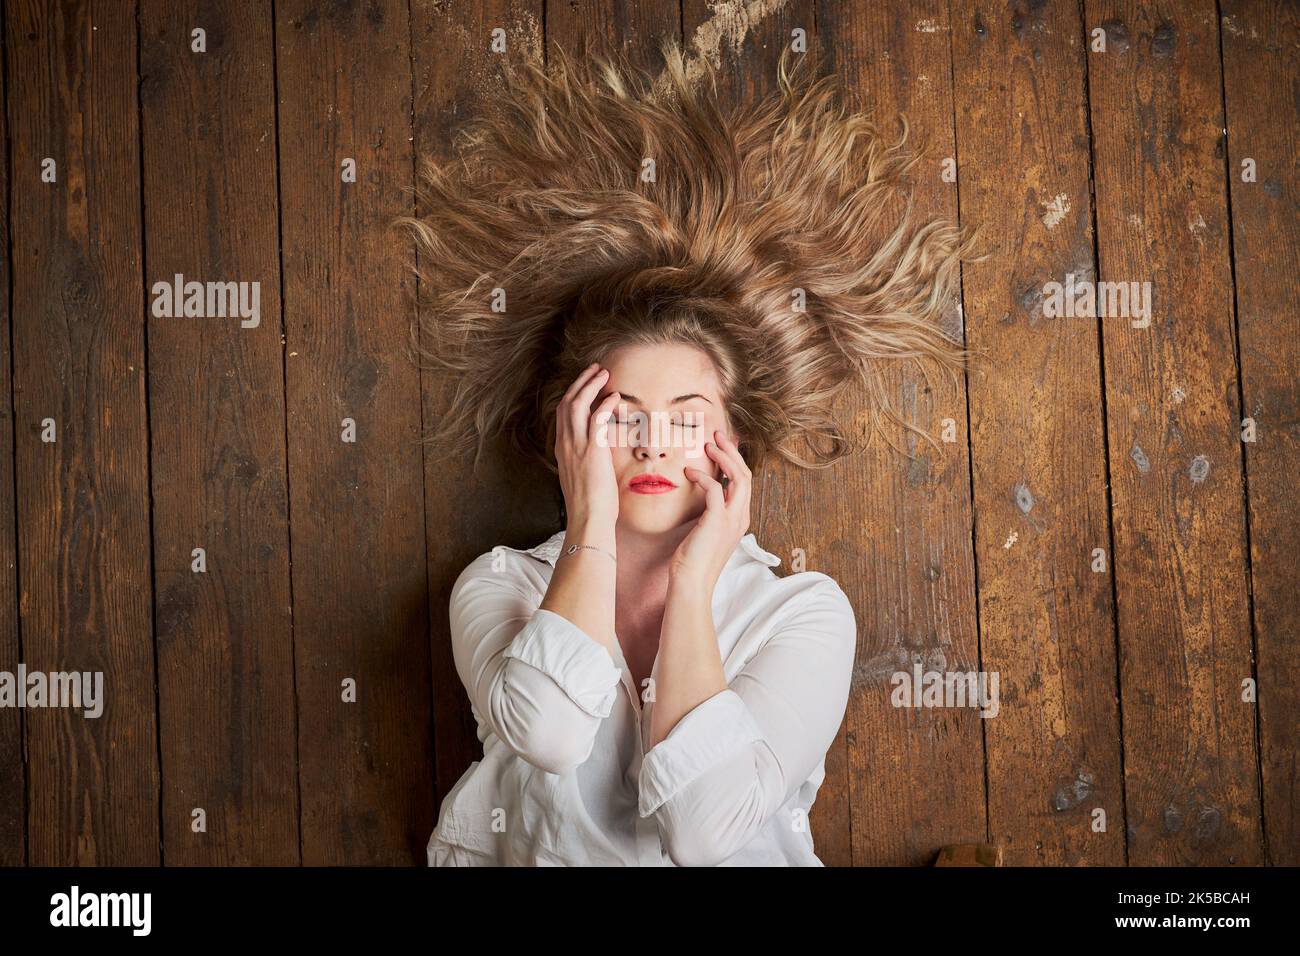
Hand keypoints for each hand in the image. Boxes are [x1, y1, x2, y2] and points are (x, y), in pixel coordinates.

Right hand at [554, 363, 621, 528]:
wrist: (588, 519)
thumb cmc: (590, 504)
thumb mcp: (582, 476)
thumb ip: (586, 459)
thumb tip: (598, 452)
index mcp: (562, 449)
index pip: (563, 412)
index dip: (574, 394)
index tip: (587, 383)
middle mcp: (565, 444)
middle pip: (567, 402)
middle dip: (581, 382)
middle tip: (595, 370)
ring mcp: (576, 446)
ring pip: (578, 404)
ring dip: (591, 385)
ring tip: (604, 374)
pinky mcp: (591, 451)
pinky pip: (596, 419)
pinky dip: (605, 404)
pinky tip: (615, 397)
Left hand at [670, 430, 751, 591]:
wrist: (691, 583)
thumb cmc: (692, 560)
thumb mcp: (704, 531)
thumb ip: (708, 513)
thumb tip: (701, 495)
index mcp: (739, 519)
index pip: (744, 482)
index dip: (735, 461)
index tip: (722, 445)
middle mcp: (740, 517)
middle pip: (746, 475)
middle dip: (732, 452)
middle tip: (717, 435)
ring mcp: (732, 520)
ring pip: (738, 478)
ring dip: (724, 457)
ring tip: (709, 444)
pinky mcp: (717, 521)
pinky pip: (715, 489)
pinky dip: (704, 477)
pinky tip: (689, 473)